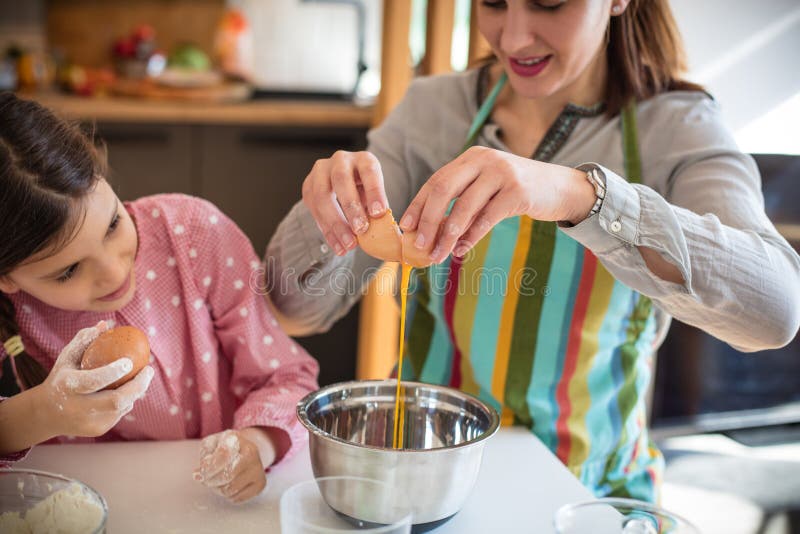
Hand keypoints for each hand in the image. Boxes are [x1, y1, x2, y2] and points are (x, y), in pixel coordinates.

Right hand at [39, 321, 154, 437]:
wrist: (47, 414)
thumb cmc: (62, 378)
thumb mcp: (67, 358)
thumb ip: (85, 340)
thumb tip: (106, 323)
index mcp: (67, 387)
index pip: (94, 381)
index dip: (114, 372)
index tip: (131, 361)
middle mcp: (77, 407)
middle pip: (116, 401)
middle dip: (138, 386)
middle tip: (149, 370)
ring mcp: (88, 422)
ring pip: (122, 407)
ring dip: (134, 391)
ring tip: (140, 378)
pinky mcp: (98, 430)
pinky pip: (120, 413)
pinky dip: (127, 400)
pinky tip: (127, 390)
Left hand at [193, 428, 273, 502]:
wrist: (244, 450)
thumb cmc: (223, 448)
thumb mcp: (210, 445)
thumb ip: (203, 458)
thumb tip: (198, 475)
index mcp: (236, 439)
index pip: (222, 456)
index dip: (208, 469)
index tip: (199, 474)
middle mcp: (251, 452)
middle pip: (227, 476)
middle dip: (211, 481)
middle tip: (206, 479)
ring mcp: (258, 468)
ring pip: (230, 489)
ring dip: (218, 489)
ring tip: (219, 481)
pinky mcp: (261, 483)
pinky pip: (238, 498)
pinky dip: (229, 495)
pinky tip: (230, 485)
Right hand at [301, 150, 389, 255]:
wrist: (345, 185)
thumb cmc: (365, 191)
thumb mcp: (376, 195)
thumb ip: (378, 209)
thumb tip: (385, 230)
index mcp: (363, 159)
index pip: (369, 171)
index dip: (374, 192)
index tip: (379, 213)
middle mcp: (341, 160)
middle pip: (341, 180)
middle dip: (351, 207)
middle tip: (360, 230)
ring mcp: (321, 171)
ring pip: (322, 195)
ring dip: (335, 223)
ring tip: (348, 244)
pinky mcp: (308, 185)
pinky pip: (314, 209)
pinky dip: (327, 231)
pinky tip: (338, 246)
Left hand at [399, 146, 594, 262]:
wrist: (561, 188)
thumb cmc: (517, 192)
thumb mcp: (487, 191)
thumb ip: (463, 205)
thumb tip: (432, 234)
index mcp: (471, 158)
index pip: (436, 181)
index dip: (418, 205)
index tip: (406, 228)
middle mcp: (484, 160)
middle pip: (444, 189)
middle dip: (428, 220)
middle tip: (419, 245)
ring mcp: (502, 173)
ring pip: (464, 207)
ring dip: (447, 235)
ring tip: (438, 255)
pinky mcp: (518, 191)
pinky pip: (487, 218)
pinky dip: (472, 236)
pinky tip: (461, 250)